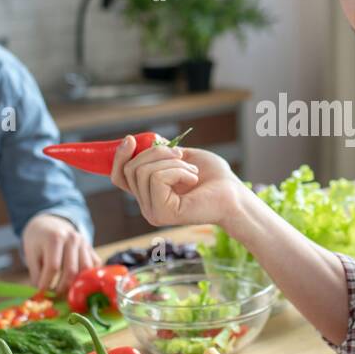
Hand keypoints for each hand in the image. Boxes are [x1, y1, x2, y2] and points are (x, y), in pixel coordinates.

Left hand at [22, 213, 98, 294]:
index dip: (47, 283)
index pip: (53, 267)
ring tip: (65, 293)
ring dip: (76, 285)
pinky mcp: (91, 249)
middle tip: (54, 297)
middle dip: (62, 288)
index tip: (41, 293)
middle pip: (71, 270)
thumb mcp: (31, 254)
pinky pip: (95, 267)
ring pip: (86, 270)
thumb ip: (36, 274)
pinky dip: (88, 277)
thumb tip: (41, 295)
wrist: (50, 224)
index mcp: (55, 237)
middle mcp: (73, 238)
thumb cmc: (38, 241)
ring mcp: (84, 243)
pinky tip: (77, 283)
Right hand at [110, 136, 244, 228]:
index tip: (131, 139)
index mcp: (150, 194)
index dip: (120, 157)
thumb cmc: (214, 178)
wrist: (234, 194)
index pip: (120, 177)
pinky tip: (192, 179)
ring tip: (192, 170)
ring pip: (143, 172)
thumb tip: (144, 142)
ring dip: (172, 162)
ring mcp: (153, 212)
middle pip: (131, 169)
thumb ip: (162, 152)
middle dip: (156, 153)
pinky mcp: (162, 214)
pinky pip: (157, 179)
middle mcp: (147, 206)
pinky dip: (177, 171)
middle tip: (181, 155)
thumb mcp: (184, 157)